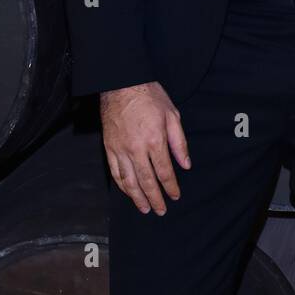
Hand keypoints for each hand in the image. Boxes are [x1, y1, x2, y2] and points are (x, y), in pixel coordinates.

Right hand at [101, 81, 190, 215]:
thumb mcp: (172, 115)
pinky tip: (128, 192)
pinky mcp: (109, 147)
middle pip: (146, 181)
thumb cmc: (149, 96)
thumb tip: (185, 165)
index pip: (164, 171)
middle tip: (161, 210)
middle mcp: (136, 148)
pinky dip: (122, 185)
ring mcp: (120, 149)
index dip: (170, 187)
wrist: (121, 84)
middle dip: (155, 198)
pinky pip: (115, 172)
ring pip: (129, 181)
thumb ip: (179, 142)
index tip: (175, 196)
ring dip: (137, 197)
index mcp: (155, 140)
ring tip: (144, 208)